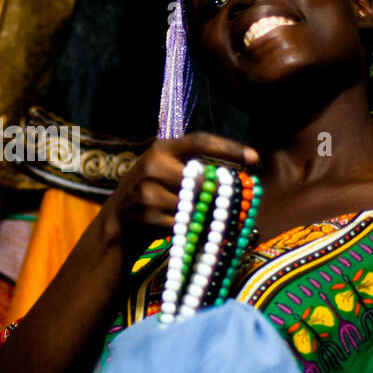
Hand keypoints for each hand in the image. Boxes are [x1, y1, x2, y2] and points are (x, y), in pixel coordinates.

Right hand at [99, 132, 258, 250]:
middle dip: (222, 193)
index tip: (255, 158)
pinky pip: (183, 223)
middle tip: (240, 202)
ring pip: (194, 204)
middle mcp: (153, 165)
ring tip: (216, 220)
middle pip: (201, 177)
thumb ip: (194, 168)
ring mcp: (147, 191)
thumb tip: (238, 177)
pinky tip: (196, 231)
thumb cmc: (153, 193)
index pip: (200, 141)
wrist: (117, 220)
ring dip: (209, 215)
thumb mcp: (166, 170)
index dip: (229, 148)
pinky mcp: (147, 215)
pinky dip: (194, 230)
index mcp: (162, 148)